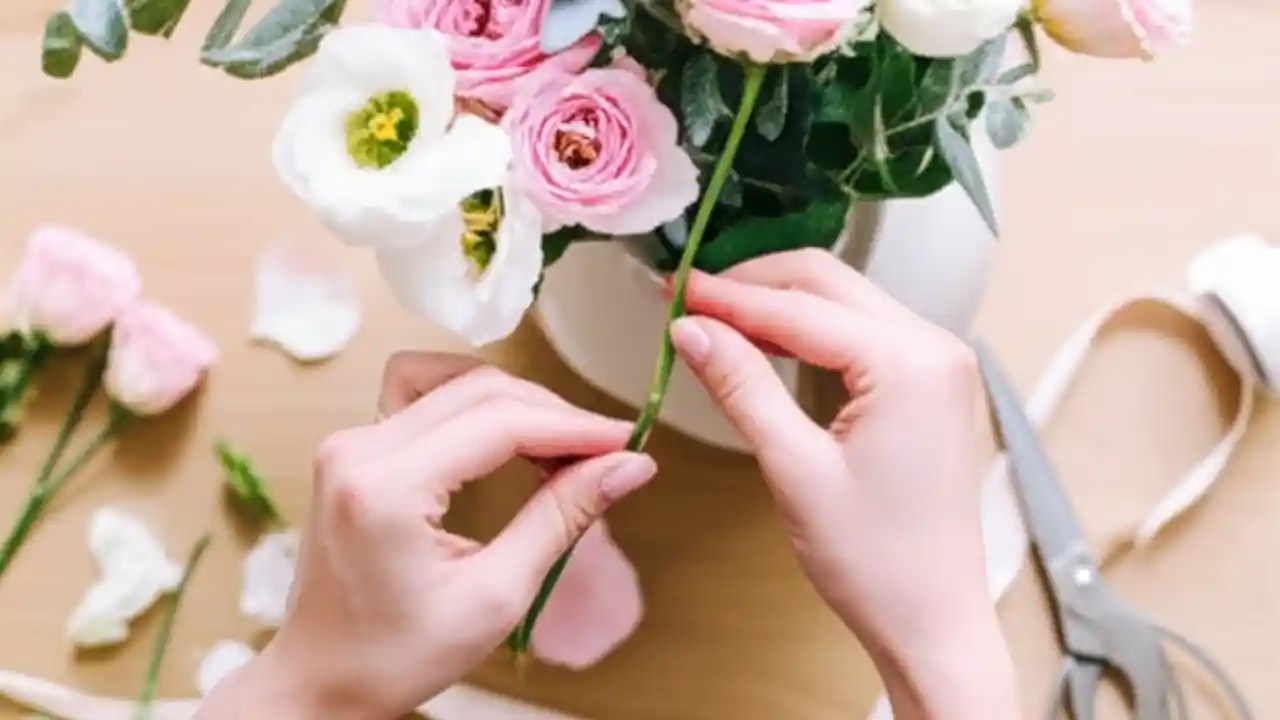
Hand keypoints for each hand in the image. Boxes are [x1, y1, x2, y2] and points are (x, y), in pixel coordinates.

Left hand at [198, 354, 656, 719]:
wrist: (320, 682)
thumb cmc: (395, 656)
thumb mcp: (495, 595)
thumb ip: (560, 518)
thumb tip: (627, 467)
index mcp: (386, 487)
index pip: (500, 423)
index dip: (573, 427)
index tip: (626, 441)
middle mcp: (358, 450)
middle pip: (478, 391)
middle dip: (553, 414)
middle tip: (606, 450)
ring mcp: (349, 444)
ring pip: (450, 381)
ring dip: (513, 401)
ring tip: (558, 443)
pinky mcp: (353, 449)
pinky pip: (420, 394)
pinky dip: (470, 402)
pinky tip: (502, 431)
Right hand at [671, 250, 1015, 719]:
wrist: (933, 622)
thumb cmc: (874, 561)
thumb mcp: (794, 468)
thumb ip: (741, 386)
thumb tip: (690, 329)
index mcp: (911, 362)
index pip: (799, 306)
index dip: (727, 297)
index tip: (672, 291)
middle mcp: (936, 347)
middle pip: (828, 283)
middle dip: (753, 286)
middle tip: (687, 300)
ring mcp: (939, 364)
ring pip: (844, 301)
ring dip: (779, 304)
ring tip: (714, 320)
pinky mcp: (930, 385)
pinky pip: (862, 333)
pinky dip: (809, 331)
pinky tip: (764, 343)